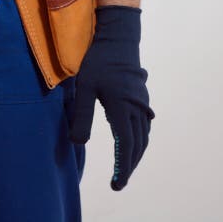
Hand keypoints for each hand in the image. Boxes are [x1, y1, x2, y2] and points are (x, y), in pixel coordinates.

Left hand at [69, 5, 154, 189]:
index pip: (126, 147)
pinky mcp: (141, 97)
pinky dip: (139, 139)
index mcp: (123, 109)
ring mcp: (142, 103)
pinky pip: (144, 126)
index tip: (116, 184)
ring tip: (125, 166)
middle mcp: (137, 109)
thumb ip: (82, 116)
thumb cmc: (98, 61)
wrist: (119, 38)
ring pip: (143, 136)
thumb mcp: (84, 88)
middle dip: (129, 165)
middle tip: (119, 181)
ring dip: (136, 153)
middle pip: (138, 145)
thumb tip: (78, 143)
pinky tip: (132, 141)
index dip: (122, 168)